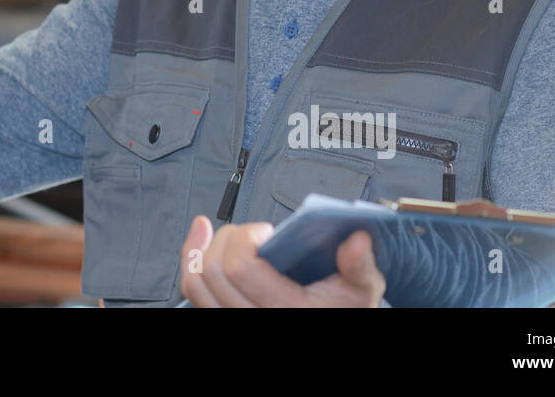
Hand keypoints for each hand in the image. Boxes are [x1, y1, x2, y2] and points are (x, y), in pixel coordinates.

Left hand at [178, 215, 384, 306]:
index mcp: (289, 310)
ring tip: (227, 234)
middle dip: (227, 238)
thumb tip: (357, 242)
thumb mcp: (363, 289)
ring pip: (195, 283)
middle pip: (213, 271)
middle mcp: (256, 320)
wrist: (332, 320)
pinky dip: (191, 261)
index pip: (241, 268)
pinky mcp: (224, 319)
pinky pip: (193, 293)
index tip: (267, 232)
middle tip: (254, 234)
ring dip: (204, 248)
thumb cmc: (344, 306)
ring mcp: (236, 322)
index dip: (246, 238)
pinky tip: (201, 240)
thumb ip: (361, 266)